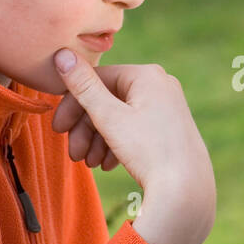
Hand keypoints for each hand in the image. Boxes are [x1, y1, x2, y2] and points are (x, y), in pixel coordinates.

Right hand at [51, 49, 215, 242]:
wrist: (186, 190)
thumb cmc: (148, 151)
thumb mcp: (109, 118)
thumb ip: (83, 87)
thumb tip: (62, 53)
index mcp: (147, 75)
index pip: (97, 80)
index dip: (72, 105)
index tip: (57, 129)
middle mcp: (161, 85)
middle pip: (108, 100)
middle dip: (85, 129)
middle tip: (73, 154)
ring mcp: (167, 107)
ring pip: (120, 117)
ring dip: (98, 140)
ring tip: (89, 164)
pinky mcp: (170, 128)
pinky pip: (135, 129)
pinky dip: (117, 144)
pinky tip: (107, 165)